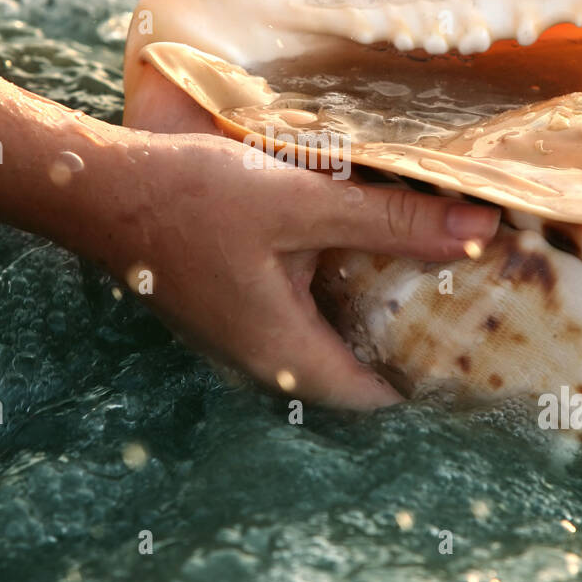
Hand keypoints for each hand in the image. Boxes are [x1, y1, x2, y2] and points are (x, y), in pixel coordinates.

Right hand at [79, 126, 500, 408]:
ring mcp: (241, 333)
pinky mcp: (229, 304)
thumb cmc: (192, 198)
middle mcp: (263, 357)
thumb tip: (481, 229)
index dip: (428, 374)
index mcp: (283, 352)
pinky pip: (298, 312)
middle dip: (407, 336)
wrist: (100, 187)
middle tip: (463, 297)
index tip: (474, 340)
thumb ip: (390, 219)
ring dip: (370, 309)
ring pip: (326, 336)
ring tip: (427, 269)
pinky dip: (335, 288)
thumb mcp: (301, 204)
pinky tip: (359, 244)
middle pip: (355, 367)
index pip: (377, 394)